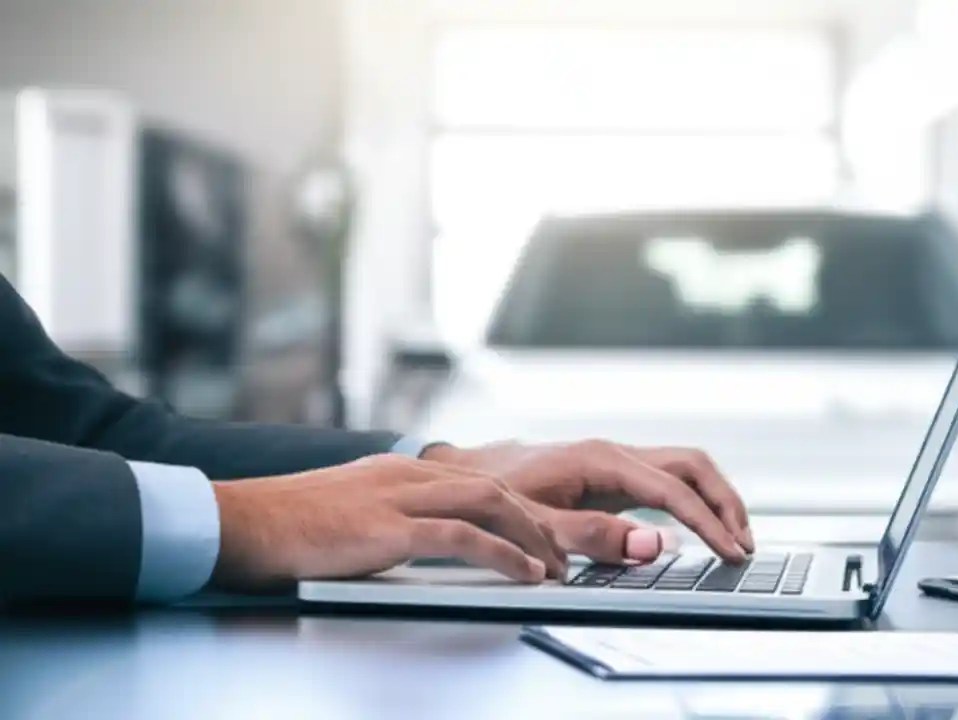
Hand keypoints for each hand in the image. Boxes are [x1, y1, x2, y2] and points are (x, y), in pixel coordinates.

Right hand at [209, 454, 566, 591]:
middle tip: (562, 556)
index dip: (517, 508)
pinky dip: (501, 554)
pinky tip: (523, 573)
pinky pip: (460, 537)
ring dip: (530, 537)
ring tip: (553, 567)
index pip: (475, 480)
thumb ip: (386, 516)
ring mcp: (397, 497)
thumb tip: (412, 538)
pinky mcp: (387, 527)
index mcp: (398, 470)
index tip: (541, 536)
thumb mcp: (347, 511)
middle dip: (536, 522)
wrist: (237, 521)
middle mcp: (405, 474)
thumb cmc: (284, 525)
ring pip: (488, 503)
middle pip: (494, 487)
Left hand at [425, 440, 752, 564]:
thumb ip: (594, 536)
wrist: (465, 475)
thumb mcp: (538, 523)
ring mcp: (618, 459)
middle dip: (726, 503)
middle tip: (745, 546)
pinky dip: (695, 499)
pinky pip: (669, 478)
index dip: (707, 522)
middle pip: (693, 466)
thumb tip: (655, 545)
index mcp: (601, 459)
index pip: (673, 490)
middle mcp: (616, 452)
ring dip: (715, 499)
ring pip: (686, 468)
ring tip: (735, 539)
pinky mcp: (615, 472)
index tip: (731, 552)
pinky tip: (704, 527)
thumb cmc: (495, 498)